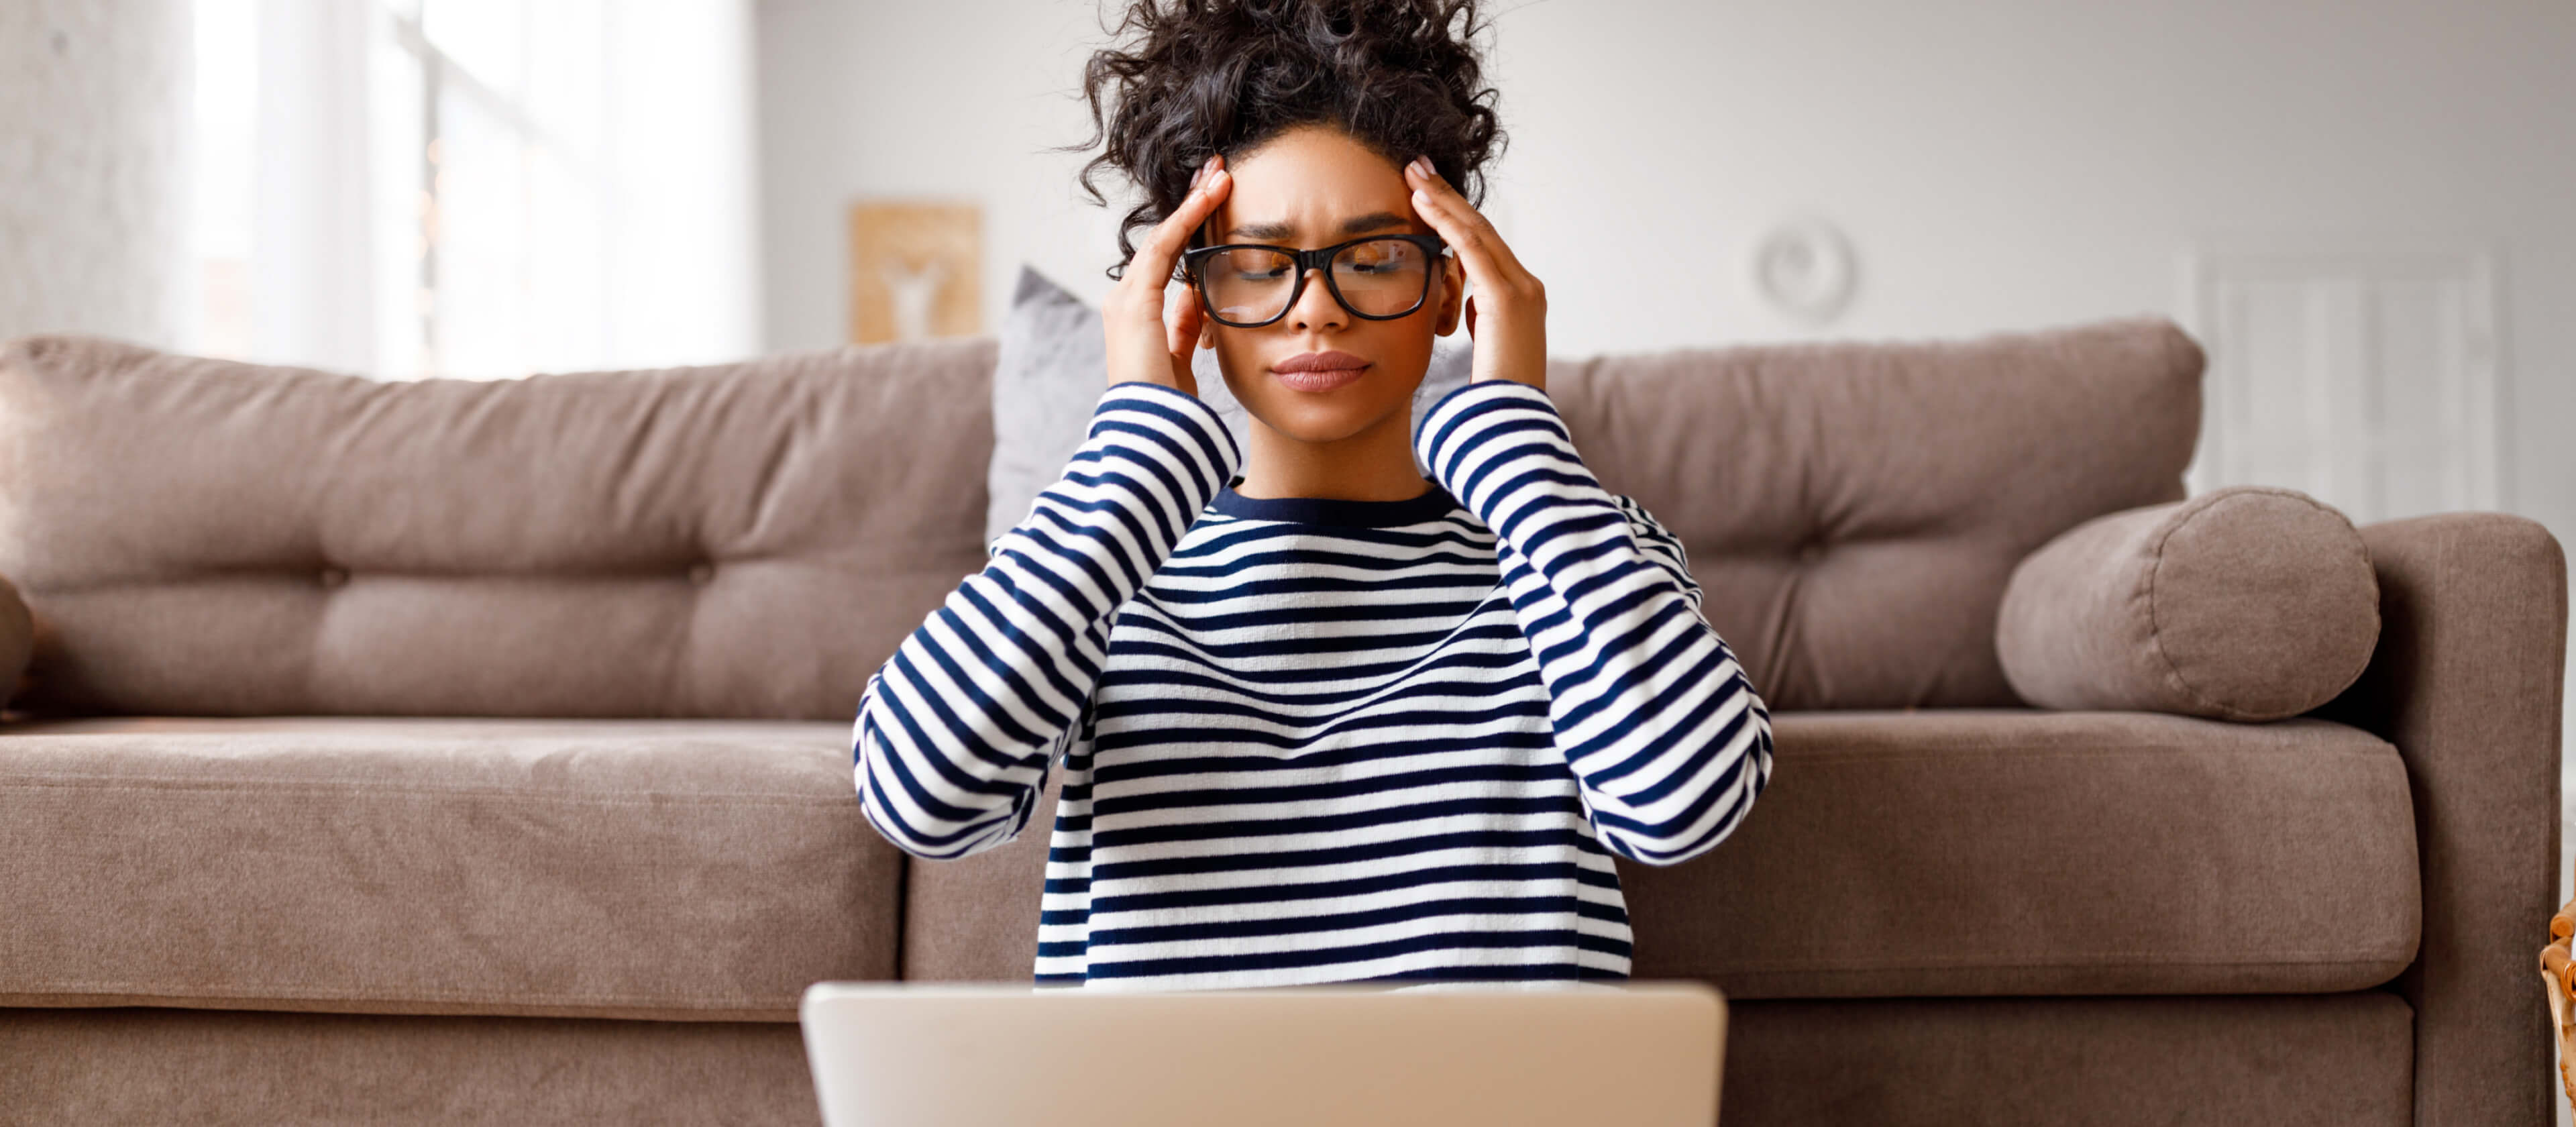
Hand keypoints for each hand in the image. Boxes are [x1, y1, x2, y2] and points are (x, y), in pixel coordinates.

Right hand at [1102, 154, 1232, 396]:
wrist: (1149, 435)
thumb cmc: (1166, 409)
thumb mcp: (1182, 359)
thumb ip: (1185, 328)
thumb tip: (1197, 298)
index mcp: (1137, 317)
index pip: (1168, 263)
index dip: (1192, 231)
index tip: (1218, 205)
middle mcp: (1125, 302)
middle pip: (1164, 242)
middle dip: (1192, 207)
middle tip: (1219, 173)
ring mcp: (1126, 300)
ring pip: (1164, 236)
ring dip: (1193, 204)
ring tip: (1220, 175)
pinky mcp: (1135, 301)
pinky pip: (1164, 247)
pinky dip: (1188, 219)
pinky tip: (1210, 197)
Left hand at [1404, 156, 1545, 389]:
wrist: (1514, 425)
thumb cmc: (1494, 396)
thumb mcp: (1485, 345)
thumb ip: (1476, 317)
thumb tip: (1459, 304)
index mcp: (1520, 295)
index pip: (1483, 245)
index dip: (1454, 215)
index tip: (1426, 192)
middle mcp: (1527, 286)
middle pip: (1481, 228)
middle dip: (1447, 196)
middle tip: (1417, 166)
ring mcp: (1522, 290)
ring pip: (1476, 231)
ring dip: (1442, 199)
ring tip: (1413, 174)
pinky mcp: (1507, 300)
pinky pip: (1472, 251)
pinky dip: (1446, 224)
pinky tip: (1422, 205)